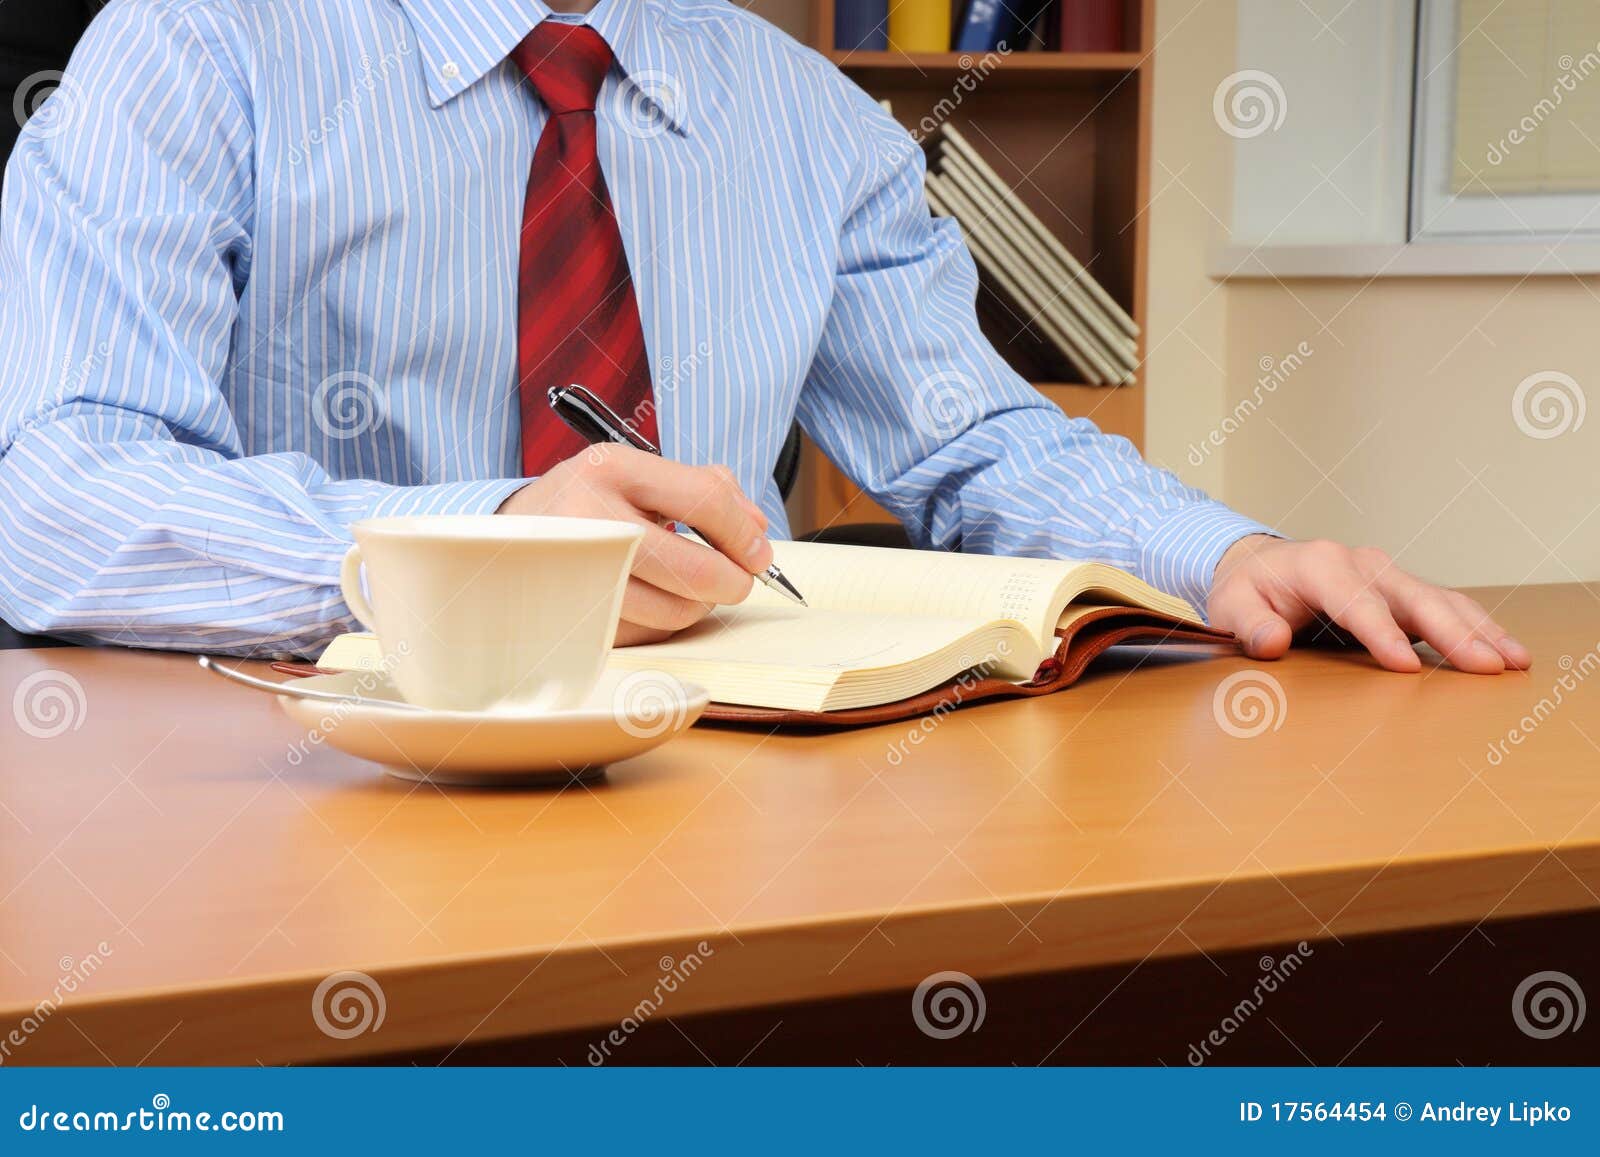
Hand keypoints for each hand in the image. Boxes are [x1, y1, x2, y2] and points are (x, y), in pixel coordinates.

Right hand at [497, 445, 772, 645]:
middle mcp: (587, 517)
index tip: (758, 554)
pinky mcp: (570, 615)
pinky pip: (645, 634)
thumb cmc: (588, 501)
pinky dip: (663, 622)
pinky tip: (655, 601)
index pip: (704, 500)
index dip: (743, 533)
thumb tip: (757, 531)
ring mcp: (574, 572)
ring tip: (691, 589)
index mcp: (612, 468)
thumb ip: (705, 489)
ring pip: (672, 611)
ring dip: (698, 606)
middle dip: (731, 580)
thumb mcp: (638, 474)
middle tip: (737, 581)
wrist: (507, 533)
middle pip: (692, 567)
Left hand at [1207, 535, 1531, 674]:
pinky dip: (1477, 627)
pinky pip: (1446, 608)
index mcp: (1319, 565)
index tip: (1406, 667)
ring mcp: (1388, 576)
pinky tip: (1506, 651)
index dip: (1381, 634)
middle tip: (1487, 666)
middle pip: (1413, 598)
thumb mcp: (1230, 606)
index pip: (1355, 601)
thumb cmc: (1246, 590)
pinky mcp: (1402, 592)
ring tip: (1514, 661)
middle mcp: (1362, 564)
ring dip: (1479, 630)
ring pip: (1441, 601)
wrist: (1258, 566)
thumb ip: (1249, 625)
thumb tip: (1273, 641)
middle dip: (1451, 632)